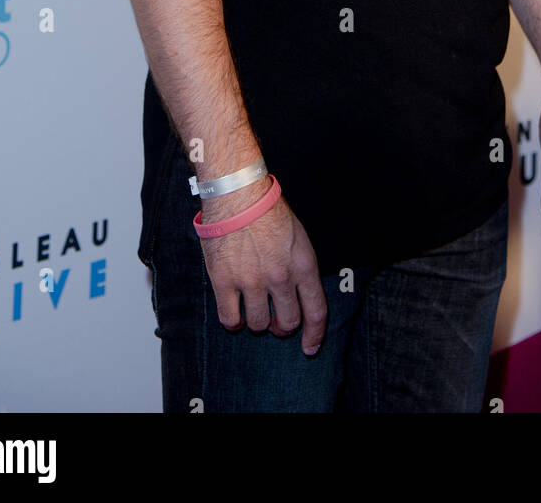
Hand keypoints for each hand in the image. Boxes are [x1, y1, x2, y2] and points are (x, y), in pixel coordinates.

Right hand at [197, 179, 326, 355]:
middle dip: (283, 327)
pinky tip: (235, 312)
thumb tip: (298, 295)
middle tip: (276, 322)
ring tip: (253, 309)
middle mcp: (280, 277)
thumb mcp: (298, 236)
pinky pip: (230, 319)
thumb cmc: (267, 209)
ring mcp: (251, 281)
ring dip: (258, 323)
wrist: (237, 193)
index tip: (310, 347)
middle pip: (288, 322)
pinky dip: (234, 322)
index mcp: (303, 264)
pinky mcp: (224, 281)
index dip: (314, 335)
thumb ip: (300, 268)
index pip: (316, 311)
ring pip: (259, 324)